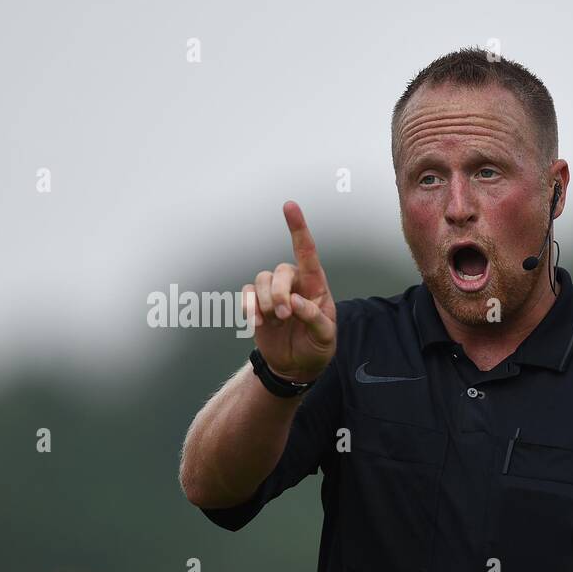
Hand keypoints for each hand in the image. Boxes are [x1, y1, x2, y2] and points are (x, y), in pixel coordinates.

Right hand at [244, 201, 337, 382]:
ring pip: (261, 280)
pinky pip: (247, 294)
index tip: (289, 205)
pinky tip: (258, 323)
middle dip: (278, 294)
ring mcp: (274, 292)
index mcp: (316, 286)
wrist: (296, 366)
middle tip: (284, 316)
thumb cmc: (317, 348)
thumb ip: (314, 318)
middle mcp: (295, 283)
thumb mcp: (325, 337)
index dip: (297, 228)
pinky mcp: (258, 302)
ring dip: (265, 302)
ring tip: (275, 322)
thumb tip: (295, 302)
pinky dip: (250, 308)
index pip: (307, 252)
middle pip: (279, 272)